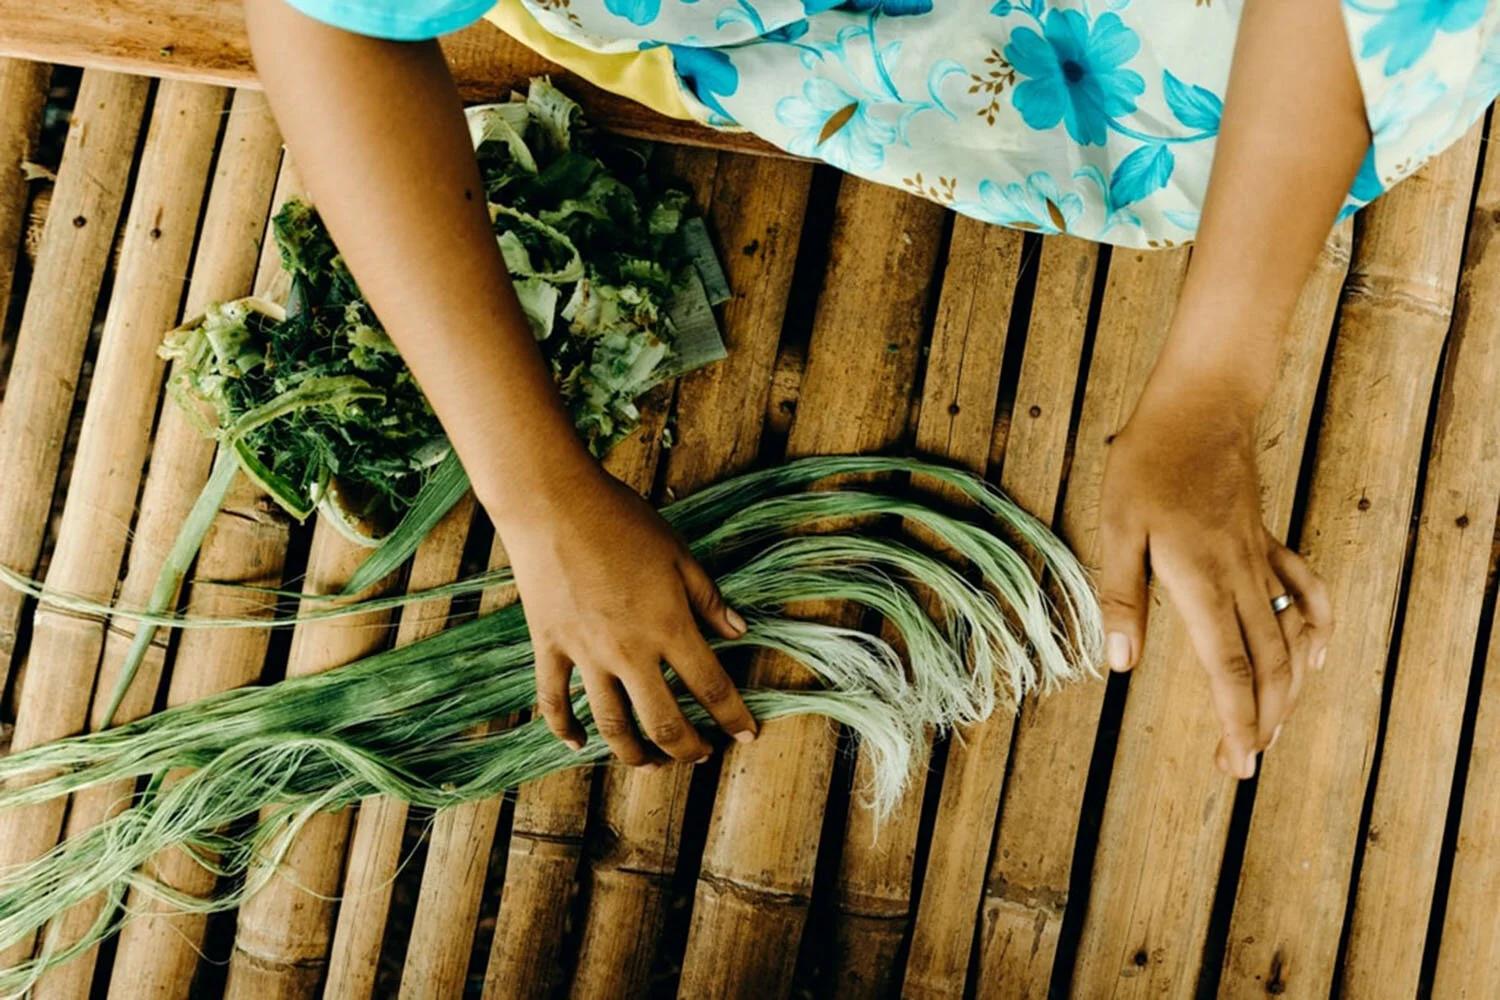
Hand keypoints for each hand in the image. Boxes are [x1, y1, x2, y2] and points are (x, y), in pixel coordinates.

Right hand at [498, 467, 757, 764]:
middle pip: (663, 722)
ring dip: (635, 754)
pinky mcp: (549, 647)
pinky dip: (565, 728)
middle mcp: (628, 651)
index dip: (734, 716)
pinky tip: (579, 743)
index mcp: (668, 625)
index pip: (711, 686)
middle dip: (687, 748)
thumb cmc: (621, 520)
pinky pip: (554, 701)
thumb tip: (738, 632)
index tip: (746, 734)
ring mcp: (585, 654)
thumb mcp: (678, 554)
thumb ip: (708, 598)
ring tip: (652, 764)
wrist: (553, 504)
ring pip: (612, 724)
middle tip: (701, 754)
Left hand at [1098, 374, 1332, 778]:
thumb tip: (1120, 662)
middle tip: (1244, 764)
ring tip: (1273, 728)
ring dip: (1288, 688)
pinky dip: (1318, 629)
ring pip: (1292, 637)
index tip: (1239, 762)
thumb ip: (1122, 595)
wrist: (1199, 407)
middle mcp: (1240, 577)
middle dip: (1261, 721)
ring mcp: (1260, 560)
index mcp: (1200, 581)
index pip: (1229, 668)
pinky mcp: (1267, 542)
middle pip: (1267, 665)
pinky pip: (1308, 592)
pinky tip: (1318, 657)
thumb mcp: (1115, 527)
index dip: (1237, 720)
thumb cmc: (1146, 464)